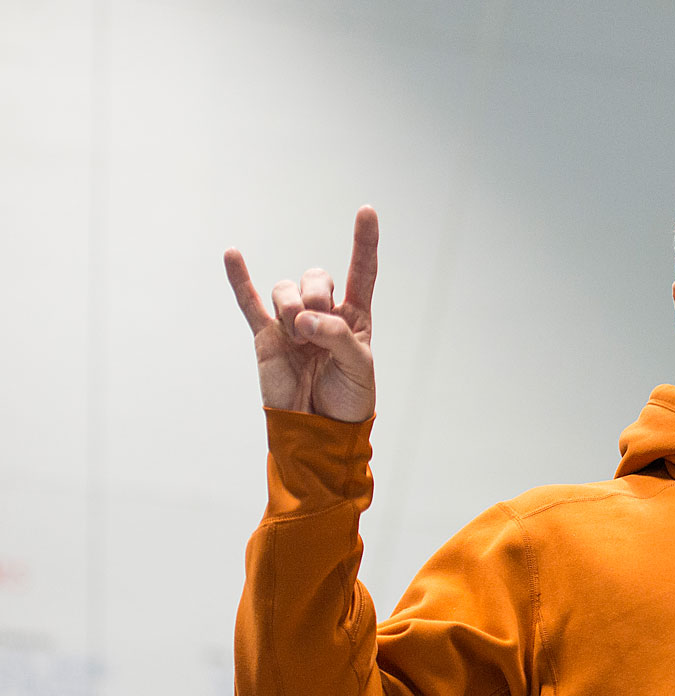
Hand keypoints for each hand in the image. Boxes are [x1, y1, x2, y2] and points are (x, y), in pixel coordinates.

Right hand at [224, 206, 378, 421]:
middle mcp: (323, 314)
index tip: (367, 211)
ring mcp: (292, 323)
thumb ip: (337, 337)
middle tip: (315, 327)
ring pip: (286, 290)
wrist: (318, 429)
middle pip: (317, 277)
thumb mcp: (359, 368)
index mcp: (354, 318)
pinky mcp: (266, 337)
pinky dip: (240, 279)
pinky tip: (232, 255)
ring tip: (298, 339)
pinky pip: (249, 302)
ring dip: (291, 309)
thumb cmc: (347, 400)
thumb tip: (303, 320)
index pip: (362, 272)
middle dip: (316, 295)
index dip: (364, 242)